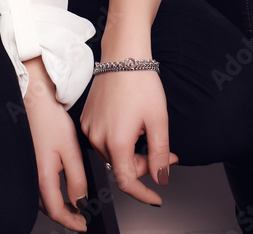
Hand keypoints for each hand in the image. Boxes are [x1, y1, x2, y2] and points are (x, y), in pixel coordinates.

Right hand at [23, 60, 87, 231]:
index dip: (71, 222)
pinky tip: (58, 184)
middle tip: (79, 217)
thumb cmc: (50, 120)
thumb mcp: (70, 150)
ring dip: (56, 204)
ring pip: (42, 198)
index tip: (82, 225)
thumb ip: (76, 179)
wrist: (34, 101)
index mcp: (43, 177)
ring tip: (72, 203)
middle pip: (48, 208)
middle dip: (64, 215)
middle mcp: (31, 177)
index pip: (57, 211)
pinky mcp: (27, 161)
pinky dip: (49, 191)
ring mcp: (27, 170)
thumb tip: (80, 201)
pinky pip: (37, 185)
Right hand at [80, 70, 178, 205]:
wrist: (123, 55)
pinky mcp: (86, 119)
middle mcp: (97, 138)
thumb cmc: (141, 82)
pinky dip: (118, 139)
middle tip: (165, 153)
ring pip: (112, 154)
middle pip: (121, 167)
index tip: (156, 197)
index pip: (127, 182)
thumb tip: (161, 177)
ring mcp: (89, 128)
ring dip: (131, 152)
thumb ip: (160, 154)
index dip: (143, 194)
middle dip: (144, 165)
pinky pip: (103, 139)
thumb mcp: (159, 121)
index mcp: (116, 142)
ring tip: (147, 131)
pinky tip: (131, 122)